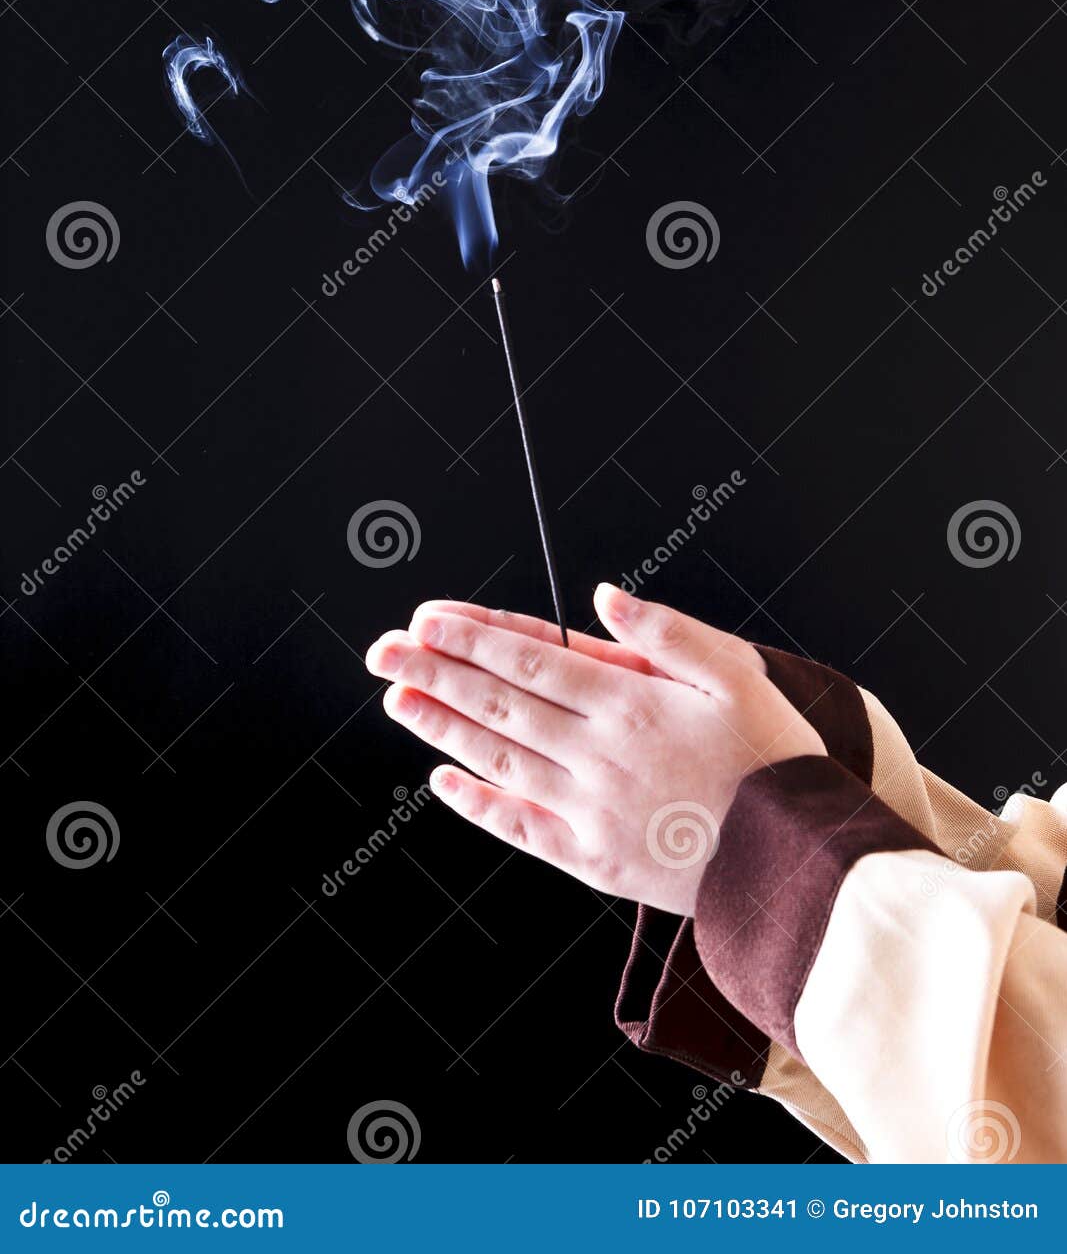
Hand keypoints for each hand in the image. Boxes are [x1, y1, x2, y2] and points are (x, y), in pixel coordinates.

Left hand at [367, 585, 824, 915]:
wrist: (799, 864)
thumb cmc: (776, 761)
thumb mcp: (739, 676)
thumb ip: (668, 632)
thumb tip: (603, 598)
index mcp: (632, 704)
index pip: (532, 661)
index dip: (472, 639)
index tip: (427, 619)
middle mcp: (599, 756)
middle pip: (499, 705)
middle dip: (435, 672)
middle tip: (382, 650)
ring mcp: (591, 812)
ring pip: (499, 760)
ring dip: (441, 728)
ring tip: (396, 699)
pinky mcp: (594, 861)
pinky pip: (522, 828)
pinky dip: (478, 805)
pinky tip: (442, 783)